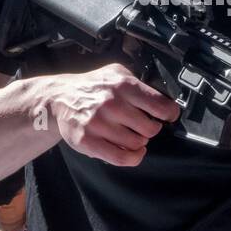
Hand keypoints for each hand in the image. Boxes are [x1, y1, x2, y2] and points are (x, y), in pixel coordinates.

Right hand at [48, 63, 180, 167]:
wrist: (60, 97)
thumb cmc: (94, 87)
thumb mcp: (117, 73)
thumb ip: (140, 83)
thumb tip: (164, 100)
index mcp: (123, 85)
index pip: (160, 105)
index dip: (170, 113)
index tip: (169, 116)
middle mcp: (111, 103)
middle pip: (150, 128)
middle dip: (151, 129)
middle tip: (145, 126)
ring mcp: (98, 124)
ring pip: (137, 144)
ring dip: (140, 142)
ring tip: (134, 135)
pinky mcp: (87, 141)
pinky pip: (121, 157)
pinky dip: (134, 157)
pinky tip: (134, 151)